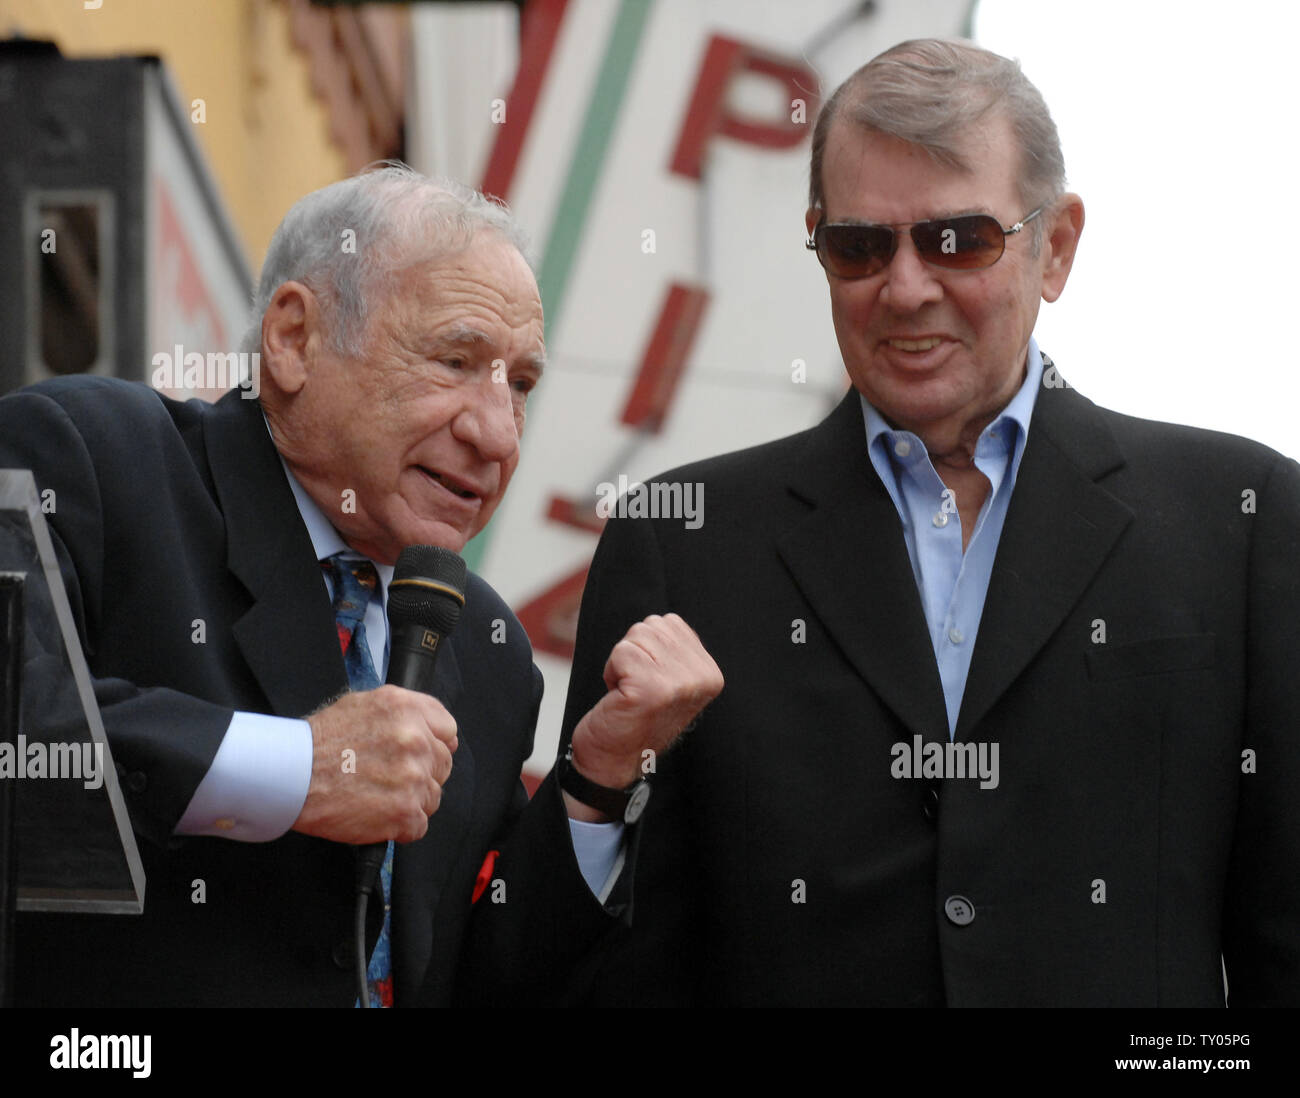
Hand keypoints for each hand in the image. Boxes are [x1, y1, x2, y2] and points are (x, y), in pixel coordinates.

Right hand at [292, 685, 457, 843]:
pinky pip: (419, 825)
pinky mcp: (405, 812)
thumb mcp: (364, 704)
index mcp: (407, 710)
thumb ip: (404, 713)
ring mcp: (413, 778)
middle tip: (390, 777)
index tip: (424, 753)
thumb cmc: (319, 743)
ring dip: (410, 800)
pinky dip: (399, 826)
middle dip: (422, 773)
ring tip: (378, 795)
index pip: (448, 729)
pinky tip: (376, 813)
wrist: (291, 775)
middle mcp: (415, 741)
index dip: (435, 743)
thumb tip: (431, 730)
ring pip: (433, 796)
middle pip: (443, 764)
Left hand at [566, 614, 722, 818]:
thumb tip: (662, 621)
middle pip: (652, 625)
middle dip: (634, 653)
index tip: (649, 683)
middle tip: (636, 689)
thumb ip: (673, 650)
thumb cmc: (634, 716)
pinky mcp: (651, 690)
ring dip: (621, 664)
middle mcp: (701, 678)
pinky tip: (620, 699)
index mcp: (710, 673)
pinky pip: (621, 652)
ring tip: (629, 693)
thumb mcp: (669, 680)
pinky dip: (611, 673)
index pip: (670, 622)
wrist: (612, 761)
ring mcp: (679, 684)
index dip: (648, 648)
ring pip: (636, 636)